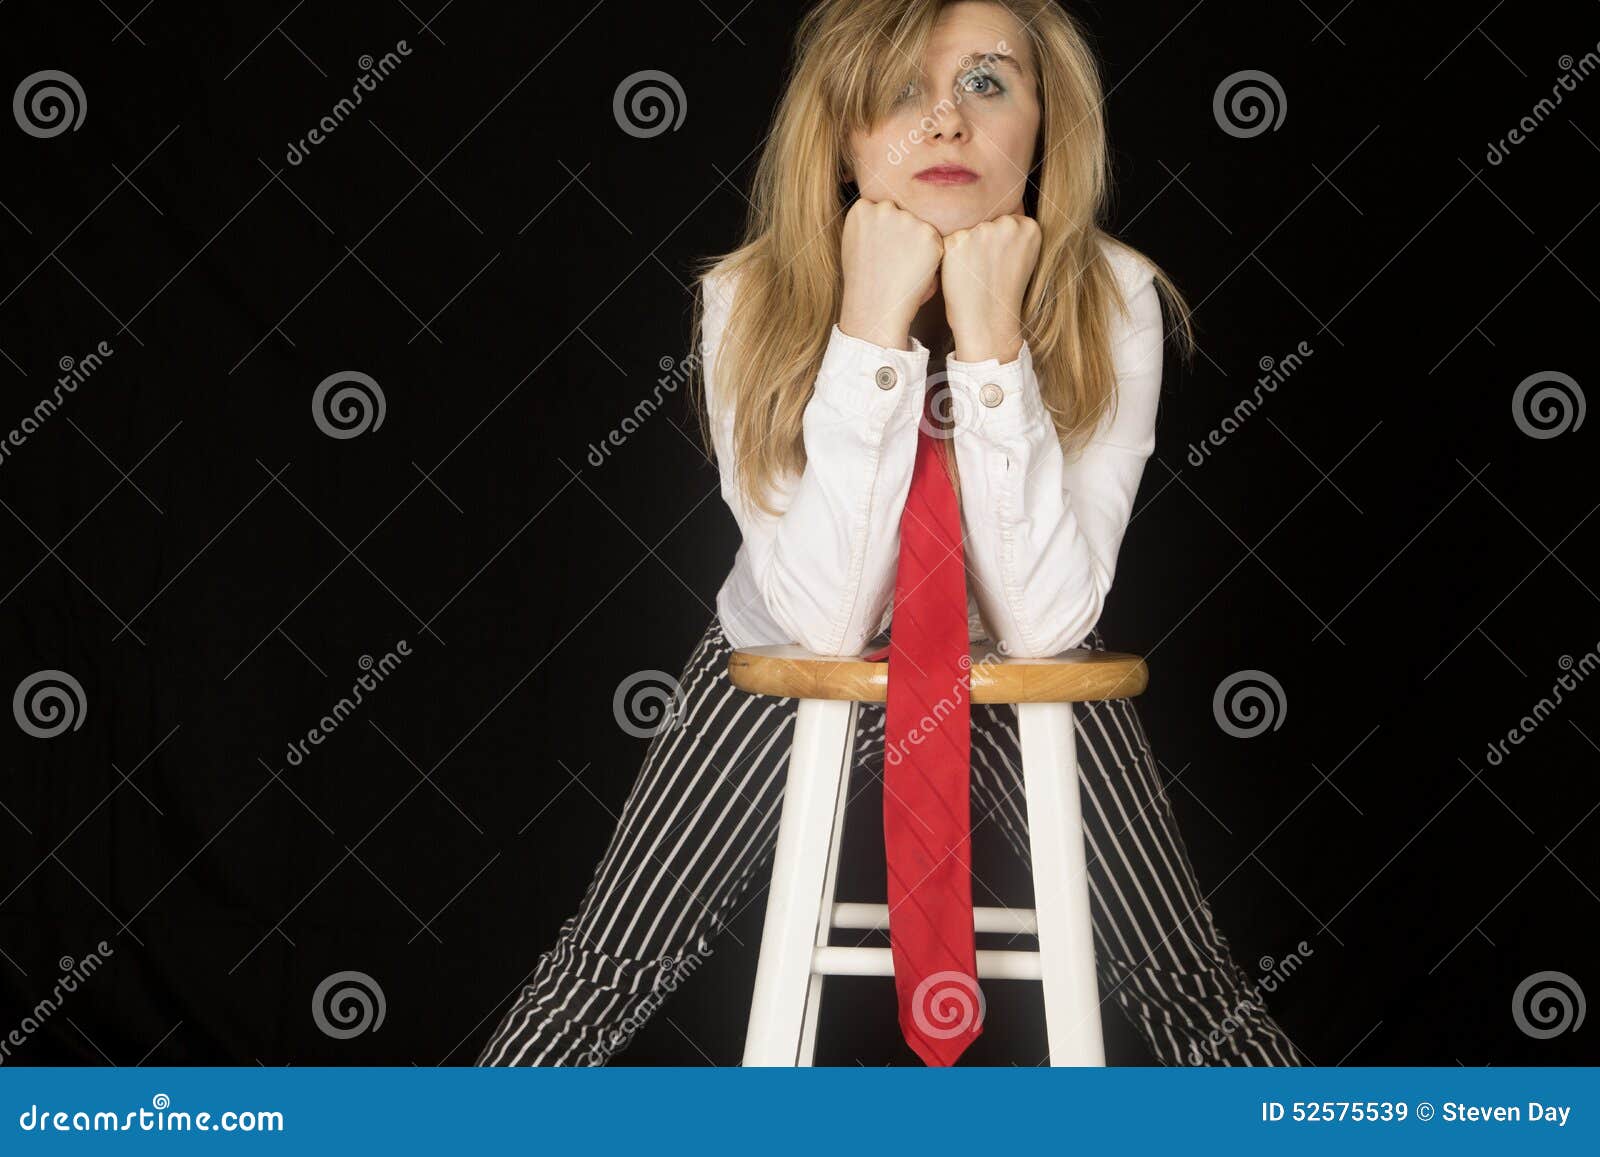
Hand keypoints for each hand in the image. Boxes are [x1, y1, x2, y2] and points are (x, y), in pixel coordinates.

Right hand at [837, 197, 944, 350]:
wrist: (875, 308)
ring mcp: (906, 219)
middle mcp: (883, 208)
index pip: (881, 209)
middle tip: (894, 261)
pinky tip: (916, 271)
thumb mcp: (857, 244)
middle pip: (903, 213)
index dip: (885, 231)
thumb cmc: (867, 282)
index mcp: (862, 209)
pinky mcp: (927, 234)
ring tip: (903, 268)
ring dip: (918, 243)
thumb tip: (893, 213)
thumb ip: (873, 223)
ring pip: (920, 225)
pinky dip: (931, 256)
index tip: (881, 249)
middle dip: (903, 233)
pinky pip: (935, 240)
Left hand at [940, 213, 1041, 362]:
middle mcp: (1008, 224)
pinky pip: (948, 241)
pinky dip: (949, 257)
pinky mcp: (957, 241)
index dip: (996, 245)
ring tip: (973, 274)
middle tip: (984, 271)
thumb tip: (994, 215)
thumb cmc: (1002, 294)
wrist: (987, 323)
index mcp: (1029, 227)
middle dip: (980, 243)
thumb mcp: (1020, 258)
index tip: (999, 264)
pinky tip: (960, 275)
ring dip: (964, 248)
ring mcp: (982, 231)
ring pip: (966, 230)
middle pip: (984, 222)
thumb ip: (1012, 234)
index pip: (1004, 221)